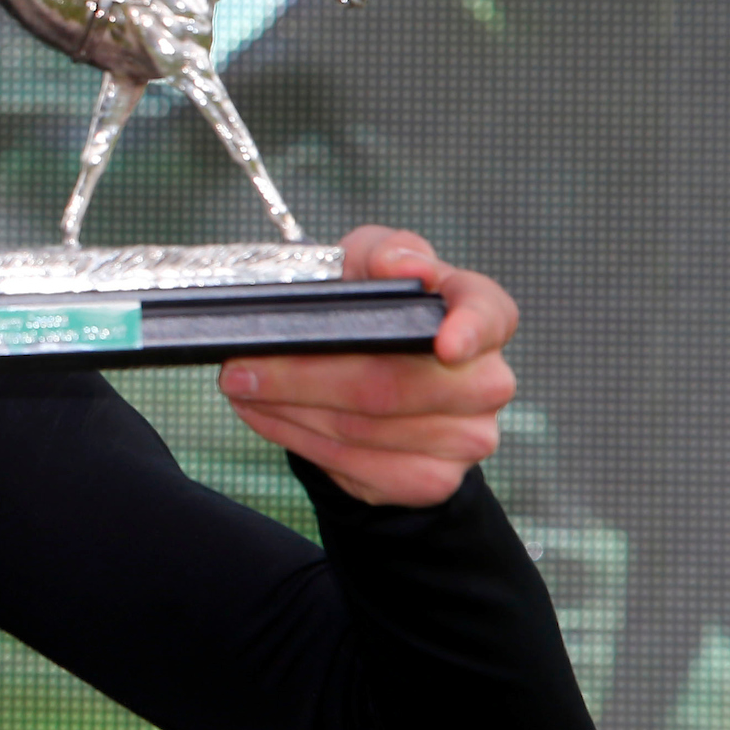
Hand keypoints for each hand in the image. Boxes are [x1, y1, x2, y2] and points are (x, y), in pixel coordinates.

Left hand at [217, 226, 518, 507]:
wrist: (369, 380)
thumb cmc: (373, 311)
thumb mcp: (370, 262)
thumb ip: (385, 250)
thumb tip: (401, 265)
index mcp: (481, 314)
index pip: (489, 315)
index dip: (468, 329)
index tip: (445, 343)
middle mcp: (485, 380)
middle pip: (393, 384)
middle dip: (303, 376)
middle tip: (241, 367)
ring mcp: (467, 436)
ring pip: (362, 429)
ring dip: (288, 408)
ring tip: (243, 386)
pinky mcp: (432, 478)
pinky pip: (357, 466)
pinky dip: (299, 439)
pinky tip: (268, 415)